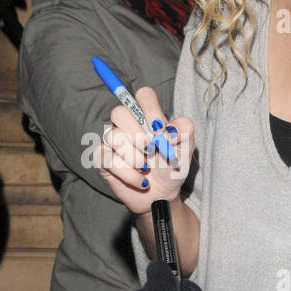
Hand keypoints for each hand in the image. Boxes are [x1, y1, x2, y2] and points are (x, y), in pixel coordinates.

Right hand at [98, 85, 194, 214]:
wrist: (163, 195)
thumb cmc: (172, 168)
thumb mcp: (187, 148)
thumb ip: (184, 130)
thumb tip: (170, 127)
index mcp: (148, 117)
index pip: (143, 95)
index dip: (150, 108)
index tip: (160, 129)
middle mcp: (128, 124)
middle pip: (119, 112)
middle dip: (137, 134)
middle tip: (151, 150)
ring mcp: (113, 141)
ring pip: (112, 136)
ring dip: (134, 157)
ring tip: (146, 168)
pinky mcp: (103, 159)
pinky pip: (107, 159)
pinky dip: (128, 174)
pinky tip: (140, 180)